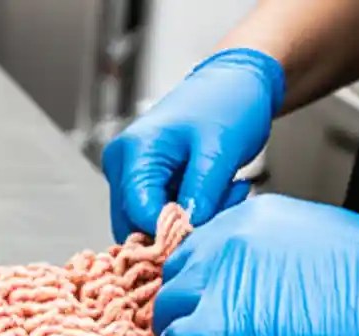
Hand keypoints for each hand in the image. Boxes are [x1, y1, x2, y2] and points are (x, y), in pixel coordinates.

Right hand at [103, 47, 284, 238]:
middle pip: (136, 224)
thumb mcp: (220, 150)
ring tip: (223, 193)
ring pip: (149, 222)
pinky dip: (190, 211)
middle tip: (220, 207)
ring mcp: (130, 173)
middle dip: (180, 228)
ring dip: (189, 221)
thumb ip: (201, 194)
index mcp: (133, 153)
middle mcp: (122, 165)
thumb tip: (188, 232)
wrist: (236, 81)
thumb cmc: (228, 102)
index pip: (138, 215)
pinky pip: (159, 212)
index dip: (171, 231)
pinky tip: (215, 191)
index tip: (205, 229)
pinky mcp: (145, 180)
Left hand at [153, 194, 358, 335]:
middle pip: (180, 268)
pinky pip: (177, 335)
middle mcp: (229, 238)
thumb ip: (272, 251)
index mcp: (252, 215)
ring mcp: (222, 276)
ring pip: (171, 301)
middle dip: (179, 294)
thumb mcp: (313, 237)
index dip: (198, 271)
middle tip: (181, 316)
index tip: (199, 289)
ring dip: (170, 322)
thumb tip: (257, 279)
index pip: (203, 242)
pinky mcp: (224, 317)